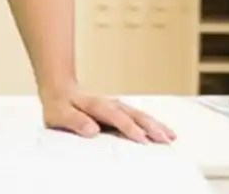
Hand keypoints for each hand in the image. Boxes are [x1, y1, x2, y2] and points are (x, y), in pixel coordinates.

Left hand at [41, 88, 175, 143]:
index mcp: (94, 104)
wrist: (60, 89)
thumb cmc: (60, 105)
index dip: (128, 127)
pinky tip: (165, 131)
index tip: (141, 138)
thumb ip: (74, 121)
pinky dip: (153, 123)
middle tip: (164, 139)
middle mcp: (109, 103)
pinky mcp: (120, 110)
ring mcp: (116, 106)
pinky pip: (139, 116)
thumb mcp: (59, 114)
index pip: (115, 116)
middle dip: (149, 126)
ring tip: (170, 136)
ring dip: (155, 125)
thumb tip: (92, 129)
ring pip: (139, 114)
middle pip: (132, 114)